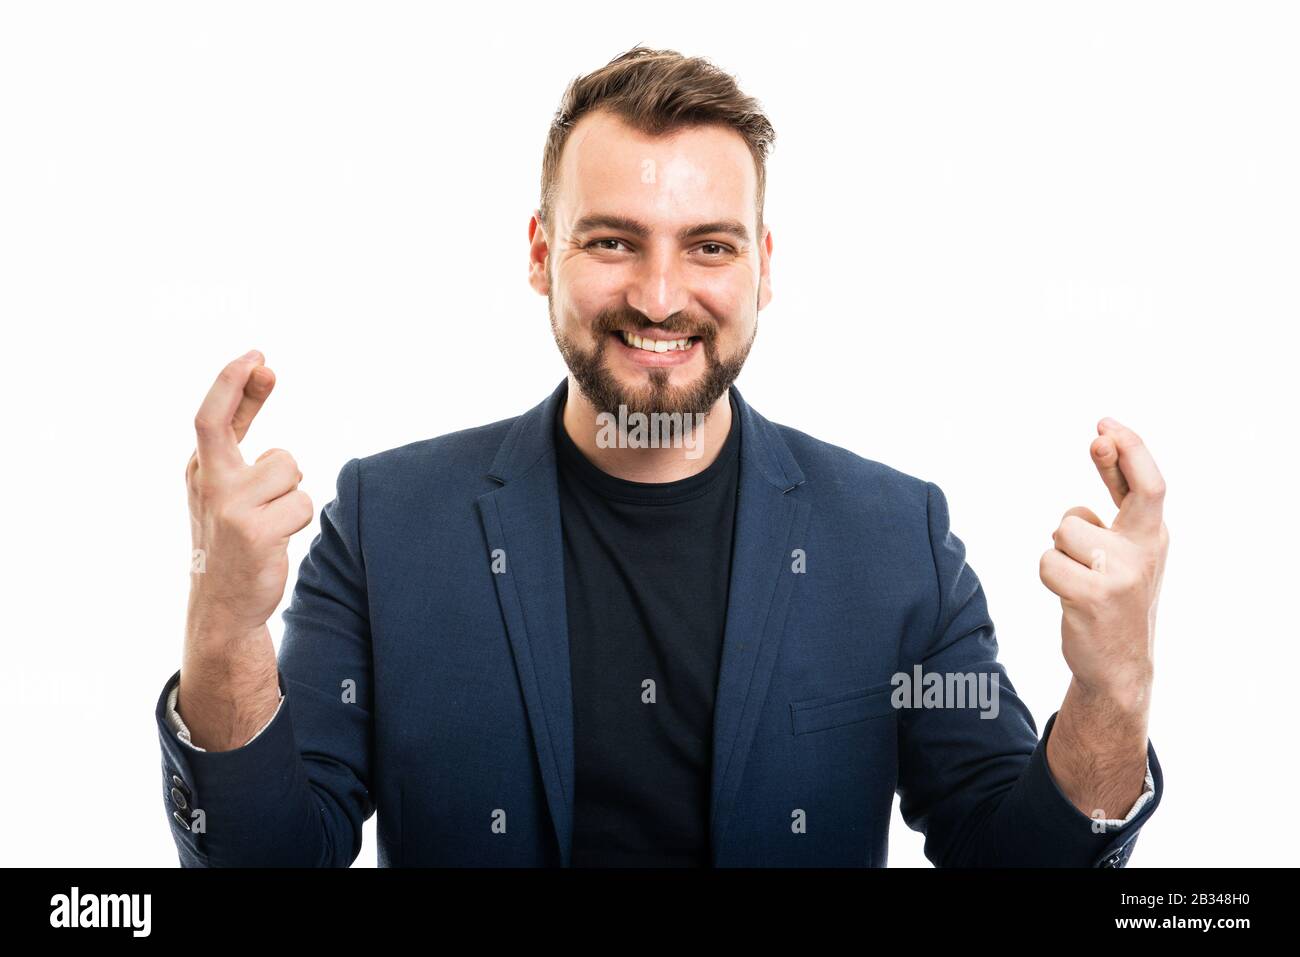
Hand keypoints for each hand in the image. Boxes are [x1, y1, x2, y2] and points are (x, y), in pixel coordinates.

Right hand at [186, 350, 313, 636]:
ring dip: (293, 492)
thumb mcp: (230, 488)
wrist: (225, 605)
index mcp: (202, 471)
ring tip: (273, 520)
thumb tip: (263, 378)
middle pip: (218, 422)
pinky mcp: (256, 531)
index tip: (258, 357)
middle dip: (238, 386)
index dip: (233, 382)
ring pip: (290, 469)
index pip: (211, 417)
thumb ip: (247, 439)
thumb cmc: (236, 539)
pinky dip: (300, 517)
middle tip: (263, 363)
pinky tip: (278, 538)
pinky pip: (303, 503)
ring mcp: (229, 507)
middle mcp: (209, 484)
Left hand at [1039, 417, 1168, 710]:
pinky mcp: (1093, 596)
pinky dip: (1049, 574)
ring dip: (1059, 549)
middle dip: (1117, 456)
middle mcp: (1146, 551)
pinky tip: (1069, 595)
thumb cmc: (1113, 596)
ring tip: (1078, 576)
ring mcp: (1123, 574)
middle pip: (1140, 491)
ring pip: (1064, 530)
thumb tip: (1101, 440)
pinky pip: (1048, 562)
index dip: (1129, 449)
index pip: (1150, 484)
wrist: (1119, 666)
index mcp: (1153, 537)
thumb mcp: (1123, 550)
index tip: (1105, 424)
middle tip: (1098, 435)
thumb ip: (1112, 503)